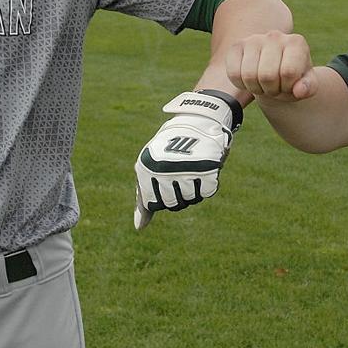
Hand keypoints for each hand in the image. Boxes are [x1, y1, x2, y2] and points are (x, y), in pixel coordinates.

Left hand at [134, 90, 241, 229]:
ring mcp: (185, 171)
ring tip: (193, 168)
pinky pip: (207, 192)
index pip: (153, 204)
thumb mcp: (149, 170)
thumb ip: (144, 198)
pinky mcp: (206, 170)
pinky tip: (204, 168)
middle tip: (181, 172)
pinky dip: (208, 183)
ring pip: (191, 200)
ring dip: (195, 187)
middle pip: (174, 205)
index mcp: (146, 170)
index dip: (162, 195)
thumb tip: (139, 227)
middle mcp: (164, 172)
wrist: (196, 120)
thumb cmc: (168, 149)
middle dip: (179, 193)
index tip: (165, 177)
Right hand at [226, 31, 317, 101]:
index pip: (288, 72)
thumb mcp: (306, 85)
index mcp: (296, 43)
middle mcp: (275, 36)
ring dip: (256, 89)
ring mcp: (254, 39)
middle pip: (267, 75)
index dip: (287, 87)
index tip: (289, 85)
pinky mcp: (237, 46)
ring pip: (248, 75)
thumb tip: (300, 90)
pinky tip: (250, 81)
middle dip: (271, 89)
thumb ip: (309, 88)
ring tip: (264, 84)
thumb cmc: (293, 79)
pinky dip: (241, 84)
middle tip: (275, 87)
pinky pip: (234, 73)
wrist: (275, 71)